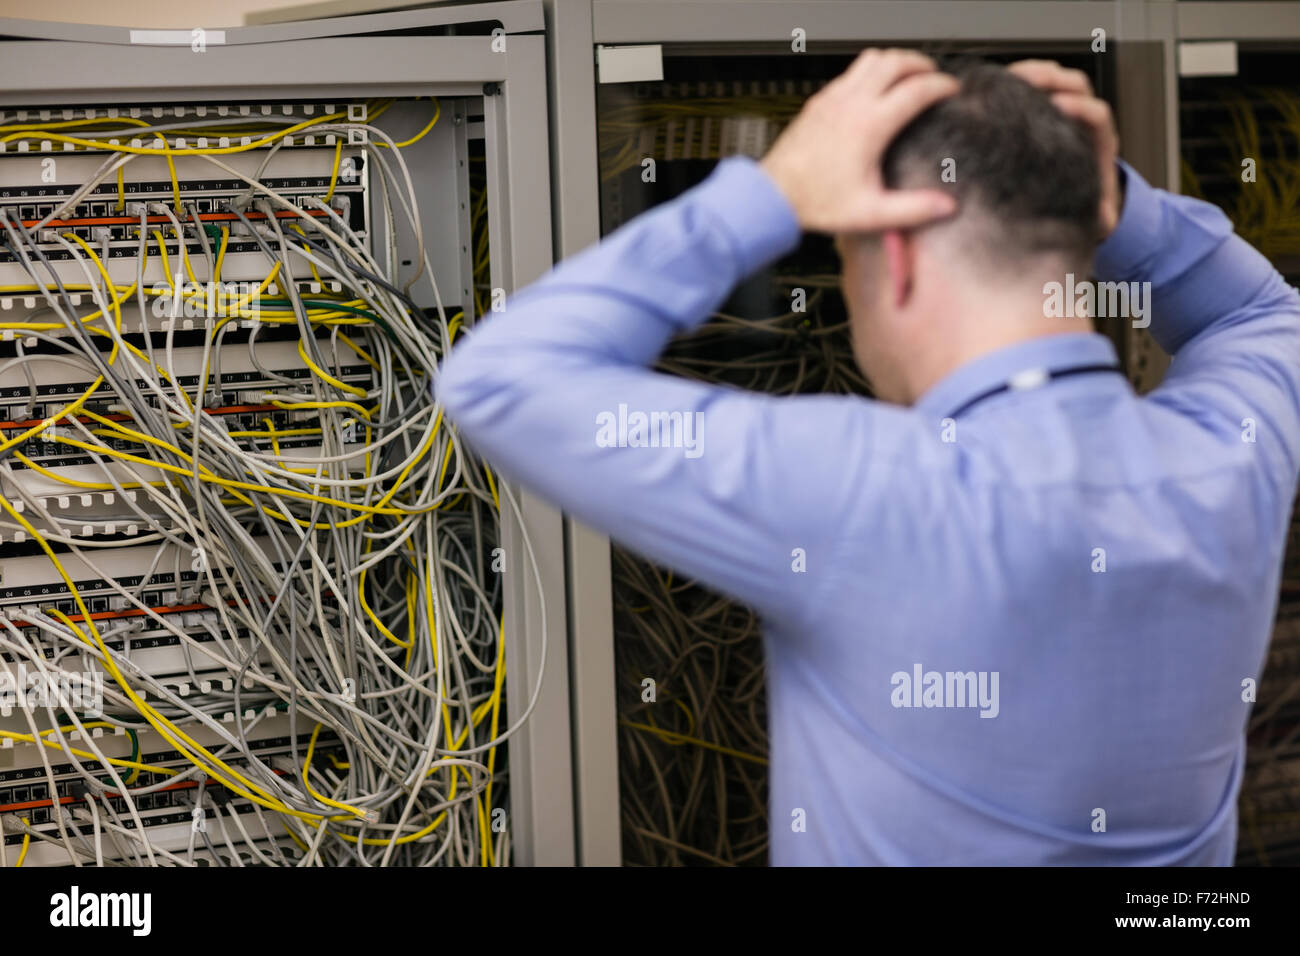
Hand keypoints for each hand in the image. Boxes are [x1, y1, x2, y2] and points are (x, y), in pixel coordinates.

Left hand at [759, 49, 959, 233]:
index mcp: (870, 125)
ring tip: (907, 74)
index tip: (952, 90)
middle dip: (921, 64)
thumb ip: (912, 209)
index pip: (917, 90)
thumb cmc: (816, 203)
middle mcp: (851, 104)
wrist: (774, 195)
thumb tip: (946, 206)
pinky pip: (850, 72)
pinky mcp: (818, 102)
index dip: (941, 85)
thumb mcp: (870, 213)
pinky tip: (874, 89)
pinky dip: (869, 71)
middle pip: (895, 62)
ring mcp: (832, 99)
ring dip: (894, 61)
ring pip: (871, 59)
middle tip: (934, 75)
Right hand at [1005, 59, 1122, 238]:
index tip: (1060, 107)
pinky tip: (991, 90)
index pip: (1096, 114)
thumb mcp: (1097, 218)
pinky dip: (1016, 84)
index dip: (1081, 107)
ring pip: (1055, 81)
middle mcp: (1083, 124)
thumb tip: (1104, 221)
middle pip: (1076, 87)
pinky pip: (1034, 90)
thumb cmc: (1085, 209)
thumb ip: (1102, 217)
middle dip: (1052, 79)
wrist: (1084, 205)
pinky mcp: (1043, 115)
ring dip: (1033, 73)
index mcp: (1099, 145)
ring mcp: (1064, 116)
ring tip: (1004, 77)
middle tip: (1026, 79)